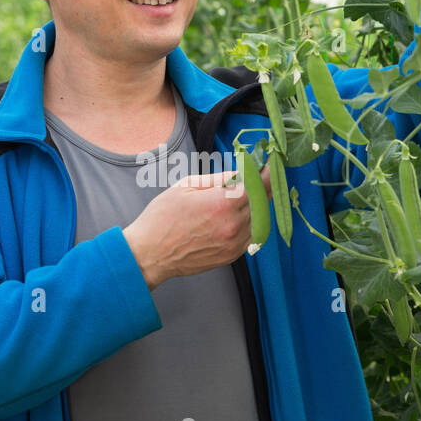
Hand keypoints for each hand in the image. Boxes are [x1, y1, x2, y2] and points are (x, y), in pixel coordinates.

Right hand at [124, 162, 273, 289]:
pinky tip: (242, 215)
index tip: (270, 164)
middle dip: (265, 187)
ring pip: (260, 219)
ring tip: (250, 195)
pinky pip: (252, 236)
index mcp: (222, 203)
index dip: (267, 173)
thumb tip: (239, 172)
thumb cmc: (162, 218)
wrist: (150, 254)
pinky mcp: (232, 255)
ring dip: (259, 205)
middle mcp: (233, 225)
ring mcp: (234, 243)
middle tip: (262, 176)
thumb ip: (217, 179)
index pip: (258, 185)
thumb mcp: (186, 187)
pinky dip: (252, 223)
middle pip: (263, 202)